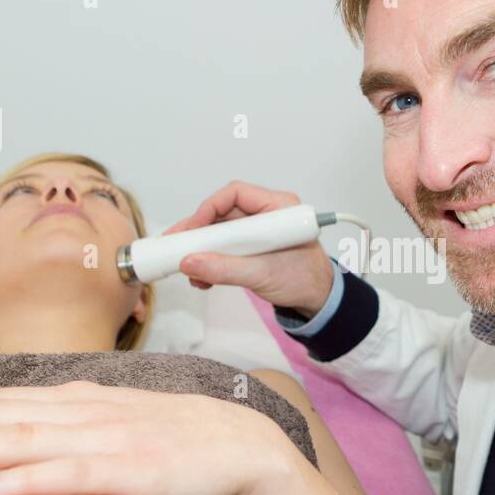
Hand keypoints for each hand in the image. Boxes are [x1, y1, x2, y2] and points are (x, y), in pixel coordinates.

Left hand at [0, 381, 303, 494]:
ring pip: (9, 442)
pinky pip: (62, 474)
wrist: (245, 445)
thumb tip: (14, 429)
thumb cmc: (179, 438)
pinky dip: (16, 482)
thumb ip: (64, 424)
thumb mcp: (112, 423)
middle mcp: (75, 408)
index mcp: (70, 397)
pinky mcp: (126, 467)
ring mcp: (100, 435)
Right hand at [166, 180, 333, 316]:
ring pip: (220, 231)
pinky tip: (202, 277)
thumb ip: (226, 269)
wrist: (318, 300)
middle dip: (198, 231)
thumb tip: (190, 262)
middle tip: (176, 245)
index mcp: (279, 207)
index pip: (236, 194)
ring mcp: (257, 231)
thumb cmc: (306, 280)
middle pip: (222, 213)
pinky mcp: (251, 247)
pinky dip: (210, 260)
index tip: (192, 228)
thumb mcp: (263, 274)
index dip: (210, 208)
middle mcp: (266, 214)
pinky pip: (224, 247)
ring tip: (188, 267)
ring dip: (202, 249)